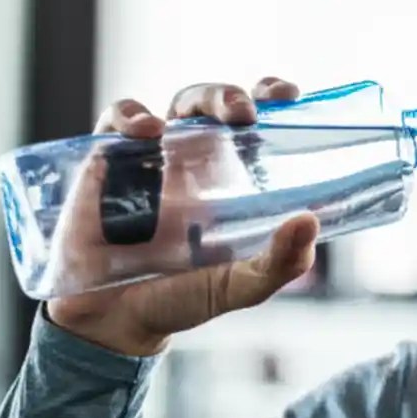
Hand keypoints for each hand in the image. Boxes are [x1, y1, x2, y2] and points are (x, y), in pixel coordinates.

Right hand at [45, 77, 319, 355]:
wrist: (116, 322)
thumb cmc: (182, 296)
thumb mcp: (239, 285)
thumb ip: (280, 262)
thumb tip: (310, 221)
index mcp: (231, 177)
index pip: (256, 122)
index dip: (271, 97)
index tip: (288, 95)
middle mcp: (195, 160)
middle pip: (215, 105)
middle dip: (231, 97)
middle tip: (246, 114)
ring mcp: (151, 158)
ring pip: (175, 106)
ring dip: (195, 102)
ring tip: (201, 123)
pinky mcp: (106, 164)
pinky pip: (115, 124)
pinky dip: (129, 117)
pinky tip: (145, 133)